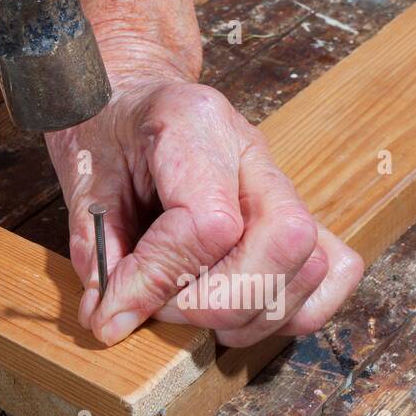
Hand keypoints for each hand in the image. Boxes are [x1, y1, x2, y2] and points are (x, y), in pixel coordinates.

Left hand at [46, 57, 363, 347]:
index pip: (210, 222)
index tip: (115, 307)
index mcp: (193, 122)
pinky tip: (242, 309)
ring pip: (310, 261)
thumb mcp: (82, 181)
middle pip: (284, 240)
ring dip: (251, 311)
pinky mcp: (294, 208)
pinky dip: (295, 307)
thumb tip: (109, 319)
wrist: (124, 97)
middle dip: (220, 300)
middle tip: (162, 308)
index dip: (161, 279)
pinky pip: (333, 268)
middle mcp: (249, 148)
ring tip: (190, 308)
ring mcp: (279, 178)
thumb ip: (98, 250)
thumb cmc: (104, 131)